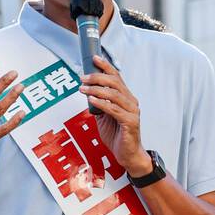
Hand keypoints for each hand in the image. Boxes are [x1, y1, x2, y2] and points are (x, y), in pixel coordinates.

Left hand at [79, 55, 147, 174]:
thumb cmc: (118, 137)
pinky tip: (91, 101)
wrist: (128, 155)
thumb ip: (99, 106)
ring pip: (113, 94)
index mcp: (126, 98)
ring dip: (96, 90)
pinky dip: (101, 104)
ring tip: (83, 89)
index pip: (116, 77)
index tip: (94, 58)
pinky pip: (113, 109)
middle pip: (114, 82)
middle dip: (97, 77)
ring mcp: (132, 111)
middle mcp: (131, 101)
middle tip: (83, 78)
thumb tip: (87, 94)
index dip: (106, 66)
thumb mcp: (104, 118)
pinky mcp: (130, 122)